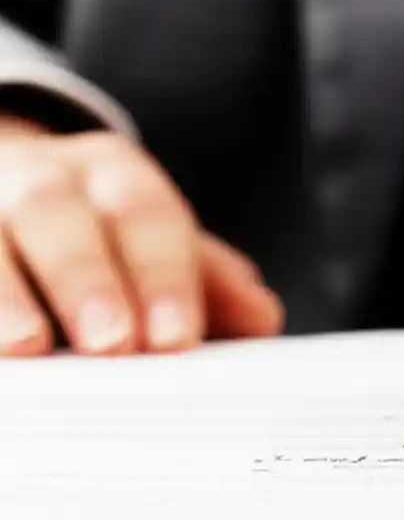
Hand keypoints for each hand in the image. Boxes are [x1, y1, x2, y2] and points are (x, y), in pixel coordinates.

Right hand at [0, 122, 282, 356]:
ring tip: (27, 347)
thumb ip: (205, 280)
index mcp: (112, 172)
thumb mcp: (154, 242)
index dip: (161, 277)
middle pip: (59, 213)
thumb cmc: (100, 230)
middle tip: (113, 346)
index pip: (145, 215)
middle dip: (88, 280)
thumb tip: (263, 318)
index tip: (174, 339)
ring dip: (5, 293)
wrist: (11, 185)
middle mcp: (41, 176)